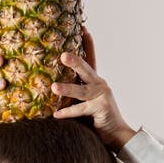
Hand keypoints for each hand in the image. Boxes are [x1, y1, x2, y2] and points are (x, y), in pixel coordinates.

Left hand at [52, 25, 136, 151]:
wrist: (115, 135)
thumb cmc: (95, 119)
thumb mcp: (82, 102)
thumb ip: (71, 94)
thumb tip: (48, 85)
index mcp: (95, 80)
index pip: (90, 58)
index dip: (87, 42)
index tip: (82, 27)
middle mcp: (99, 84)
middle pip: (86, 68)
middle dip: (74, 60)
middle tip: (62, 54)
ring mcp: (101, 95)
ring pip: (81, 90)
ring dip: (67, 89)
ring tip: (53, 87)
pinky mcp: (101, 108)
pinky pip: (81, 110)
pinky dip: (68, 112)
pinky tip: (56, 115)